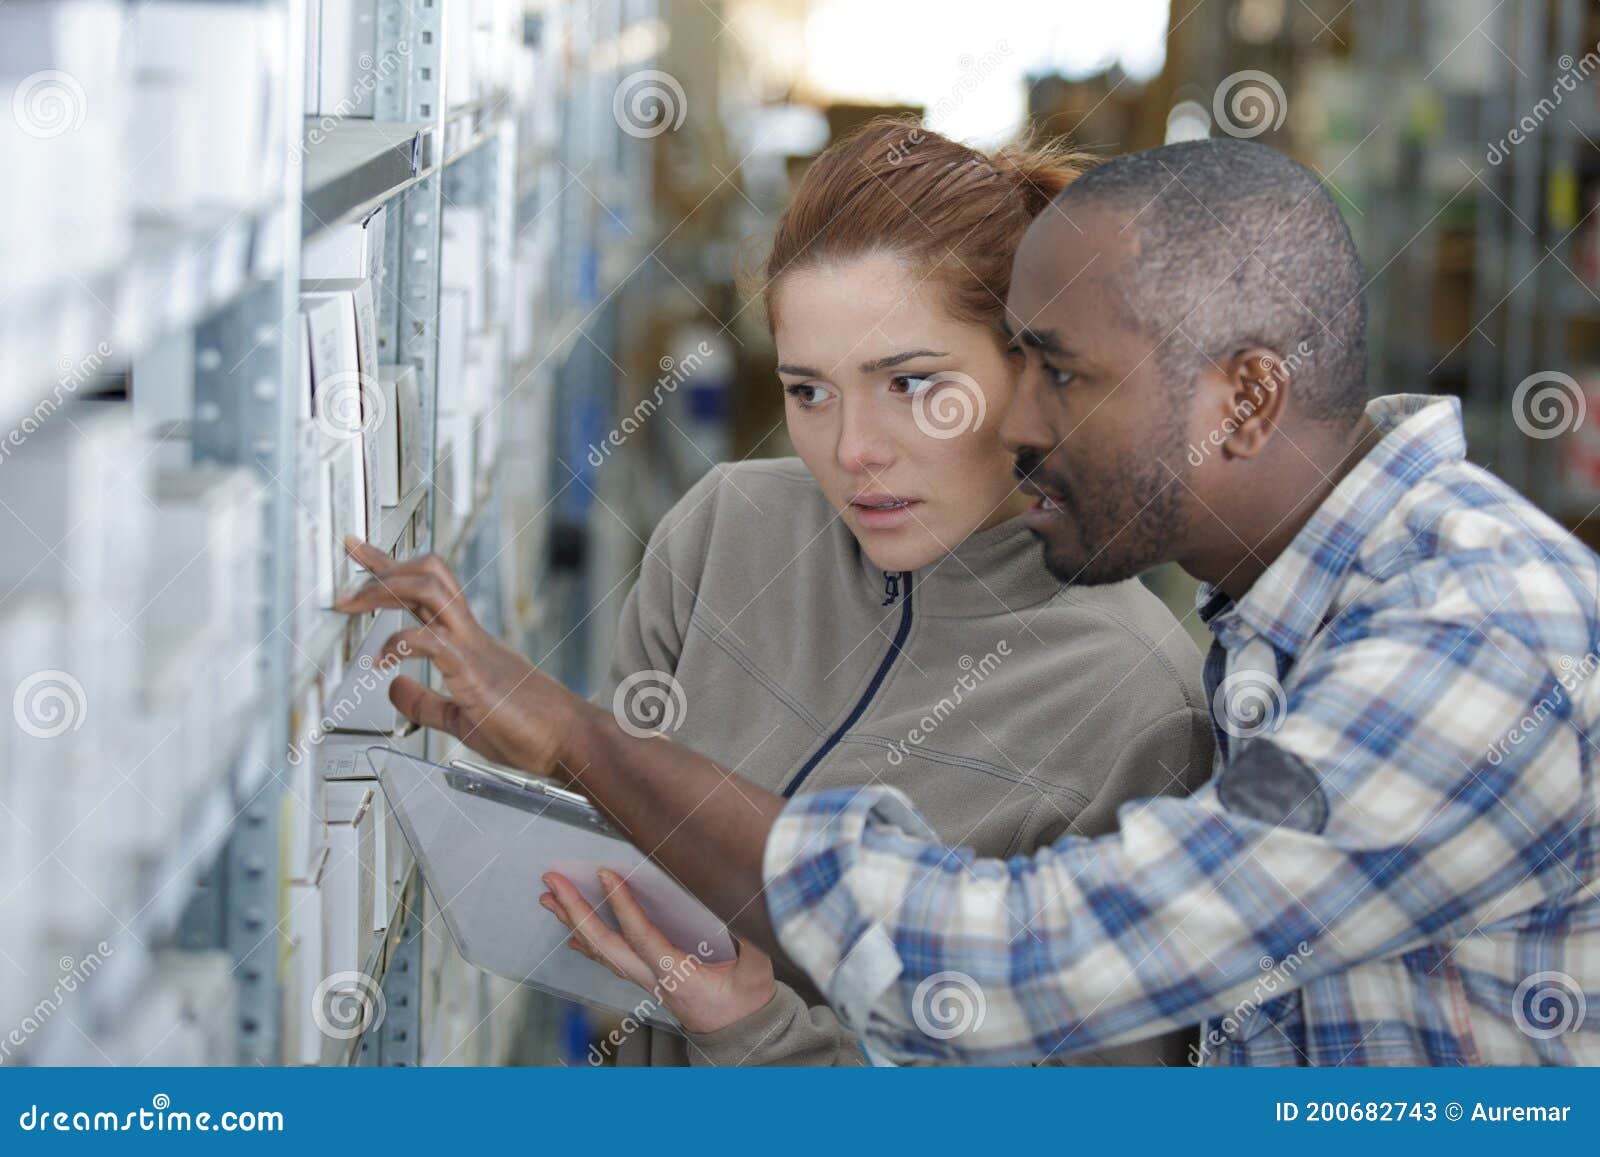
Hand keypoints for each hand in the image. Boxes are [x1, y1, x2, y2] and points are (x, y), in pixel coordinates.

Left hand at [334, 538, 585, 776]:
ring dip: (385, 590)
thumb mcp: (461, 718)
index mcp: (468, 642)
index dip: (388, 567)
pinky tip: (383, 661)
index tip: (359, 549)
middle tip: (348, 569)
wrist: (570, 741)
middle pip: (428, 573)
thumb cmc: (529, 731)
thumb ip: (425, 703)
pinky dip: (399, 643)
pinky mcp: (474, 672)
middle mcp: (469, 635)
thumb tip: (392, 688)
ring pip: (429, 590)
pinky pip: (431, 641)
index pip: (425, 591)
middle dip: (382, 566)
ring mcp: (473, 648)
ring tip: (354, 604)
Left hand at [541, 869, 775, 1034]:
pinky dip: (588, 943)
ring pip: (601, 951)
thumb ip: (753, 942)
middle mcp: (653, 978)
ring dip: (573, 922)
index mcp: (677, 974)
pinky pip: (610, 960)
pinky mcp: (648, 979)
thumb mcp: (757, 973)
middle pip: (605, 945)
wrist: (740, 1038)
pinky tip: (571, 933)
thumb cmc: (746, 1005)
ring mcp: (646, 980)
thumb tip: (752, 905)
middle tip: (553, 883)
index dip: (622, 905)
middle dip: (576, 911)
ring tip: (549, 898)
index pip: (641, 936)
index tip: (605, 875)